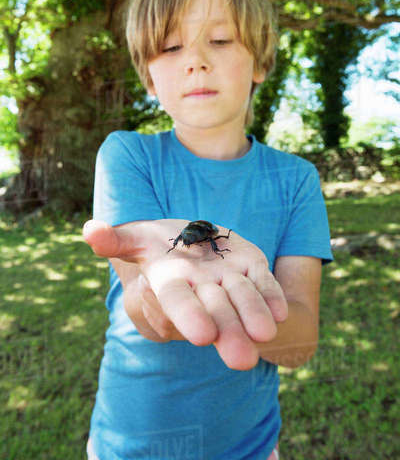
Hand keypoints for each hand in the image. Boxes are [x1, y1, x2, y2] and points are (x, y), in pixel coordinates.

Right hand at [83, 219, 287, 369]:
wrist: (194, 242)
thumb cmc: (160, 243)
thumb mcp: (138, 238)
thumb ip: (116, 240)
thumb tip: (90, 230)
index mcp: (172, 283)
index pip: (177, 301)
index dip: (188, 316)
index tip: (201, 335)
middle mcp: (202, 289)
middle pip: (215, 309)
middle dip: (228, 331)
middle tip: (241, 358)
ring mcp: (229, 282)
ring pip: (243, 299)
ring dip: (253, 315)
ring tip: (266, 333)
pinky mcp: (253, 271)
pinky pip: (265, 286)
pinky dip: (272, 298)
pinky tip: (282, 313)